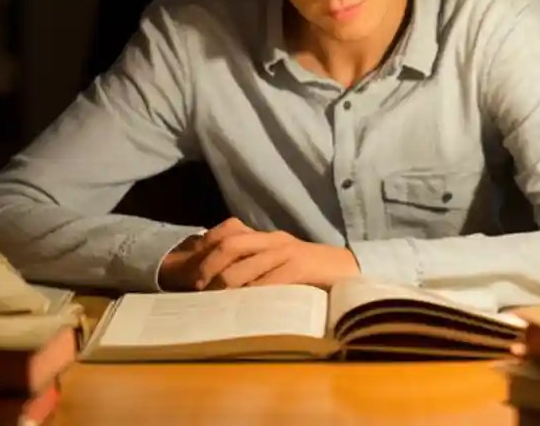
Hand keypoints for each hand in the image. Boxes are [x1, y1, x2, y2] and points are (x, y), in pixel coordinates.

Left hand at [187, 217, 360, 289]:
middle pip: (230, 245)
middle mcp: (273, 240)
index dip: (206, 250)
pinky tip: (243, 306)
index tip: (193, 271)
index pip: (227, 233)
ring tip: (216, 301)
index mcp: (266, 236)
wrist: (346, 269)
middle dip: (209, 267)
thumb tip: (222, 281)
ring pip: (244, 265)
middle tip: (199, 289)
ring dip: (225, 285)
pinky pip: (267, 281)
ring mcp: (286, 252)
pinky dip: (251, 294)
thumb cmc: (310, 271)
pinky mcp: (299, 268)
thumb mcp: (280, 261)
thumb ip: (256, 264)